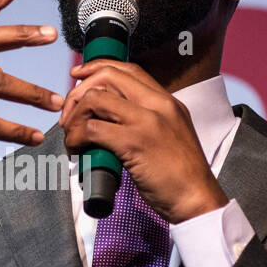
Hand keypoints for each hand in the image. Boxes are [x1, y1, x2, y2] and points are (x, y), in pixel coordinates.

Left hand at [58, 60, 228, 223]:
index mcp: (167, 101)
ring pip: (95, 99)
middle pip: (108, 77)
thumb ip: (147, 119)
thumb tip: (110, 117)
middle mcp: (158, 105)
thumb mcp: (171, 134)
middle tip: (69, 115)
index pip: (128, 69)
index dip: (98, 68)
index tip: (79, 75)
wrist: (196, 198)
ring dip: (74, 117)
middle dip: (79, 92)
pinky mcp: (134, 143)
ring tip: (72, 136)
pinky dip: (77, 138)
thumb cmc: (180, 174)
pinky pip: (93, 129)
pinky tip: (77, 149)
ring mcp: (146, 122)